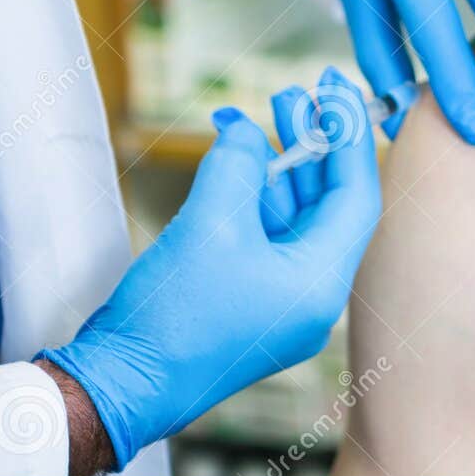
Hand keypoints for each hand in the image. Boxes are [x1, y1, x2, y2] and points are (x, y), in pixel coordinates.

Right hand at [38, 68, 379, 471]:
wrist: (118, 386)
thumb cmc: (170, 320)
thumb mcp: (210, 223)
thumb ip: (239, 164)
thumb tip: (248, 132)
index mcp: (320, 284)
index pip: (356, 196)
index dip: (349, 137)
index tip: (337, 89)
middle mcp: (310, 294)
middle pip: (327, 203)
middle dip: (314, 143)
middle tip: (299, 92)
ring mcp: (278, 298)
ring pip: (293, 215)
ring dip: (280, 162)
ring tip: (263, 109)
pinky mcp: (246, 297)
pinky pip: (263, 234)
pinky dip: (252, 192)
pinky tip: (236, 154)